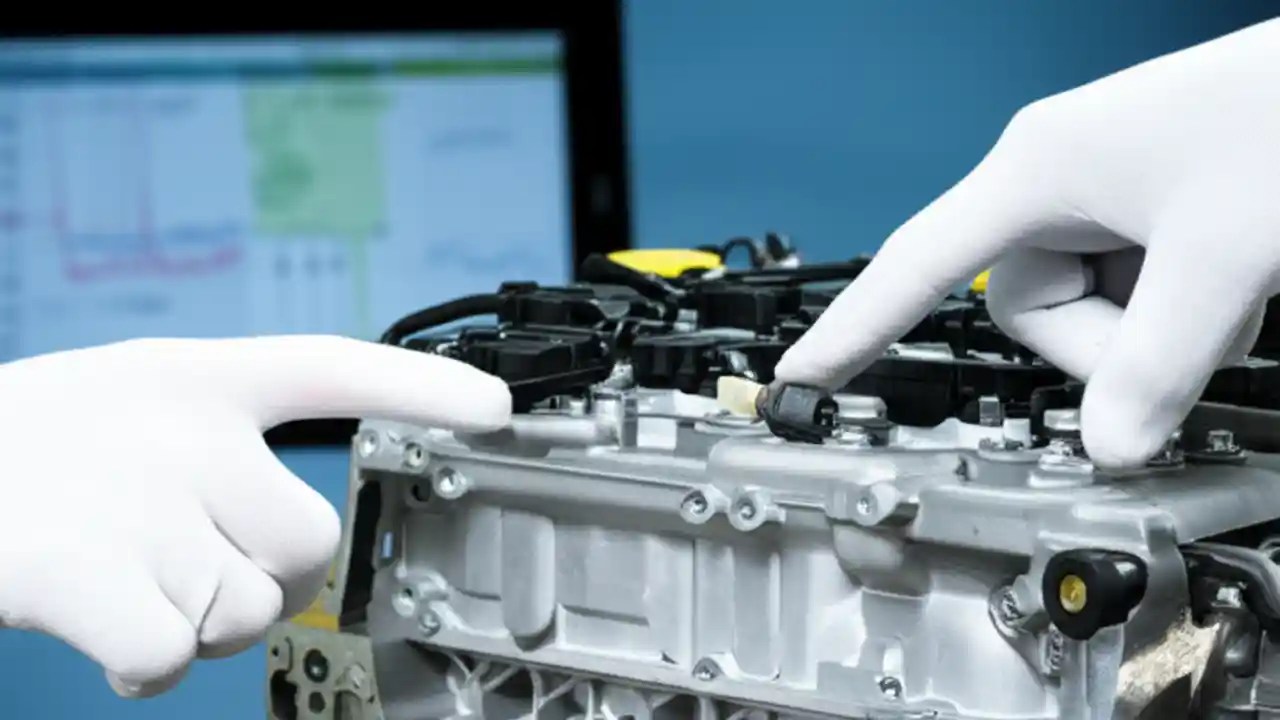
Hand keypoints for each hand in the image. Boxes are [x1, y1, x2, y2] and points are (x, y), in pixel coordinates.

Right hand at [0, 335, 508, 697]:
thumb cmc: (24, 454)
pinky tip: (105, 633)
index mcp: (192, 377)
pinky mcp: (83, 570)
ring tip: (130, 586)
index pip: (330, 367)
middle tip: (202, 570)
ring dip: (198, 624)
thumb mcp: (124, 406)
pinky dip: (146, 668)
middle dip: (272, 579)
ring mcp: (135, 498)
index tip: (497, 408)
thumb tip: (296, 554)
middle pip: (310, 540)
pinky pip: (172, 655)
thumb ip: (220, 454)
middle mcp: (179, 430)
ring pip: (245, 608)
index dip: (421, 386)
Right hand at [775, 18, 1279, 468]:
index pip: (916, 264)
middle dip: (1106, 343)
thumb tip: (1111, 447)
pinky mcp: (1142, 209)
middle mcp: (1056, 180)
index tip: (801, 375)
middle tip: (1192, 322)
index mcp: (1038, 169)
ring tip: (1228, 281)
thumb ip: (1158, 365)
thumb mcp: (1223, 258)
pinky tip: (1232, 272)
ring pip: (1083, 309)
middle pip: (1028, 310)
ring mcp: (1100, 193)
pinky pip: (1127, 290)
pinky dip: (1178, 306)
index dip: (853, 327)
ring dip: (1154, 325)